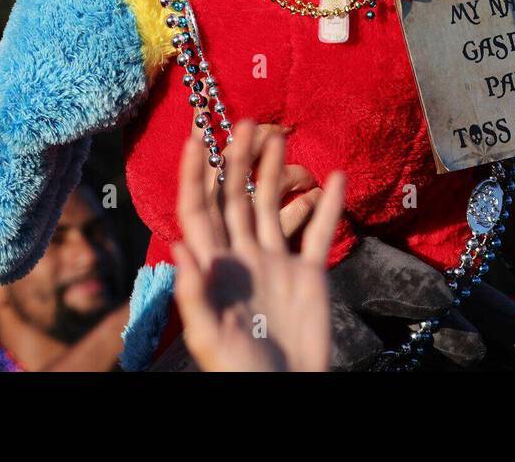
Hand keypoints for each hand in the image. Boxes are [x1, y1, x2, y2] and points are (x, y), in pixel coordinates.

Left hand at [172, 119, 344, 371]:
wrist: (286, 393)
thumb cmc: (239, 372)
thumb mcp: (209, 336)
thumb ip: (194, 293)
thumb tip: (178, 245)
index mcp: (213, 268)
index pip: (199, 210)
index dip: (196, 174)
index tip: (198, 138)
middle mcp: (242, 258)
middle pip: (236, 198)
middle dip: (238, 159)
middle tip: (246, 121)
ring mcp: (275, 264)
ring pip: (273, 206)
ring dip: (276, 171)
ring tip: (281, 135)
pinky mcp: (308, 275)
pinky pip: (318, 232)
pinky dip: (327, 205)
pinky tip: (336, 176)